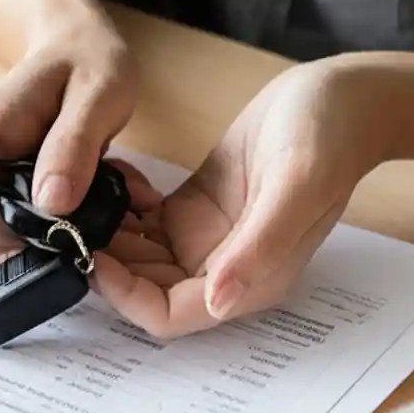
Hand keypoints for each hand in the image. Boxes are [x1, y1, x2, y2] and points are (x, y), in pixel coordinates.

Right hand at [0, 12, 138, 257]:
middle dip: (13, 245)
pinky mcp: (2, 187)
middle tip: (68, 236)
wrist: (80, 47)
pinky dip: (39, 234)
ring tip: (77, 227)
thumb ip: (74, 146)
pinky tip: (74, 220)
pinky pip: (6, 226)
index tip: (48, 233)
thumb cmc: (88, 63)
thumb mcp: (98, 96)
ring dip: (29, 243)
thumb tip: (51, 204)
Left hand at [92, 59, 393, 338]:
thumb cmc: (329, 138)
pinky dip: (120, 213)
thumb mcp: (296, 187)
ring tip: (78, 204)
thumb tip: (220, 301)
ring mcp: (207, 241)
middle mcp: (224, 270)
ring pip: (140, 261)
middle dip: (108, 270)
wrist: (343, 97)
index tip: (94, 258)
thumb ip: (260, 247)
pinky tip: (105, 184)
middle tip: (70, 228)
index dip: (127, 297)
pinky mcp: (195, 211)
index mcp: (250, 281)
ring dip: (108, 241)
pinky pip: (145, 227)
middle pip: (147, 292)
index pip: (170, 314)